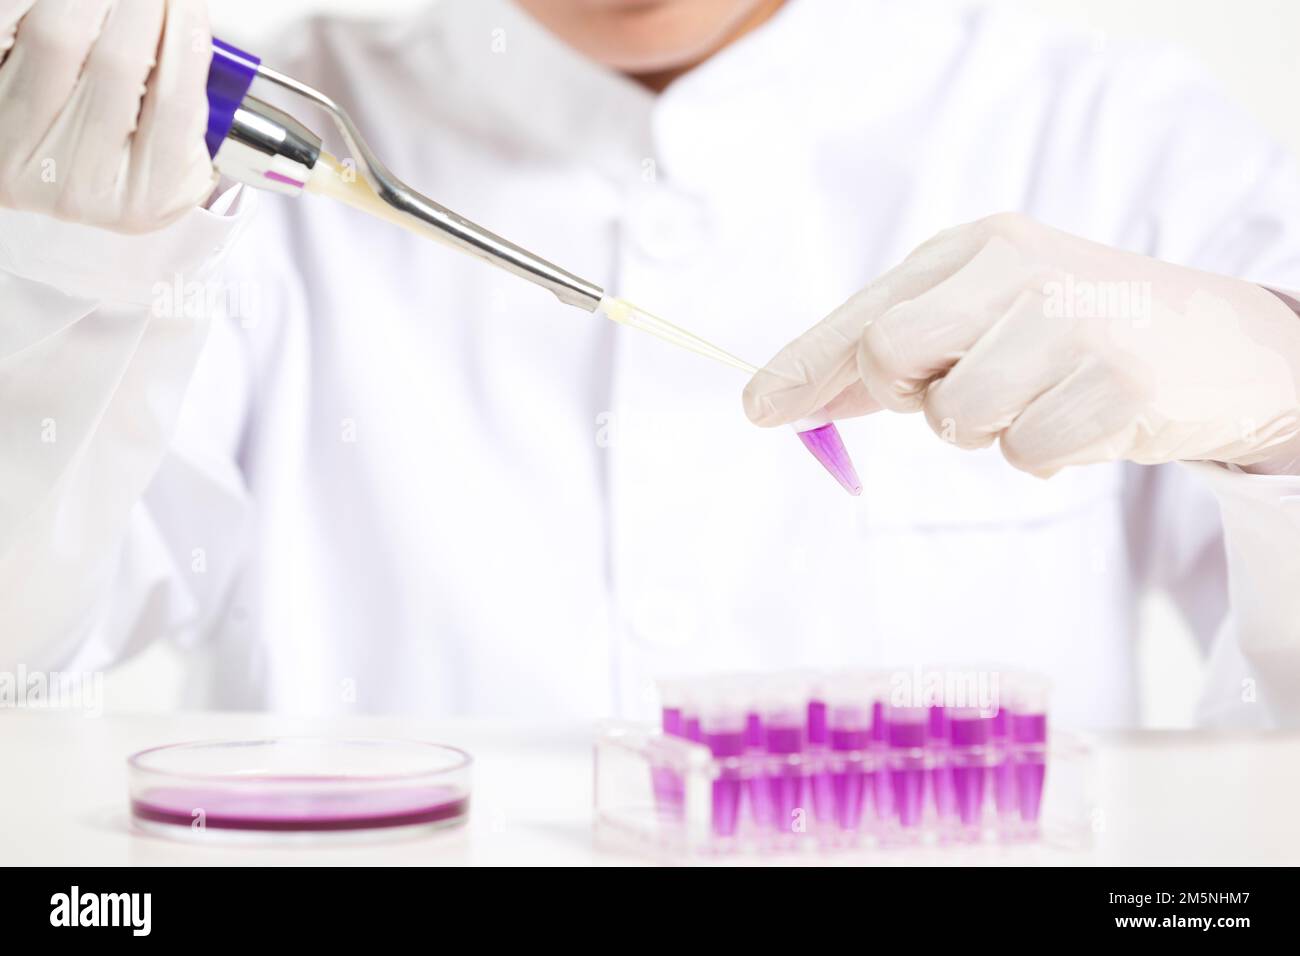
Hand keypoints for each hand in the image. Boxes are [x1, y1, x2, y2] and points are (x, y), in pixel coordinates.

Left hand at [0, 0, 214, 232]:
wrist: (30, 176)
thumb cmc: (100, 160)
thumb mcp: (160, 159)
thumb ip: (180, 110)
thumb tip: (184, 28)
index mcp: (139, 200)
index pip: (174, 103)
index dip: (186, 38)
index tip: (188, 3)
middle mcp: (75, 185)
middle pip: (117, 64)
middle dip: (143, 5)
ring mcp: (13, 149)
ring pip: (57, 38)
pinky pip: (4, 32)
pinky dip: (35, 3)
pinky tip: (61, 0)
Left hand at [744, 213, 1299, 476]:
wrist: (1218, 342)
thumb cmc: (1075, 331)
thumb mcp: (983, 317)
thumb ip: (888, 359)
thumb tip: (787, 403)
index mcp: (977, 248)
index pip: (865, 314)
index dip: (804, 366)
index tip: (759, 409)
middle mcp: (1018, 270)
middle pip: (887, 357)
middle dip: (909, 396)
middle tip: (959, 389)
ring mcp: (1071, 322)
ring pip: (956, 420)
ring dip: (987, 430)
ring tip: (1039, 399)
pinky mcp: (1117, 384)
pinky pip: (1026, 453)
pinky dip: (1045, 453)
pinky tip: (1084, 417)